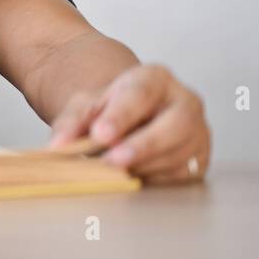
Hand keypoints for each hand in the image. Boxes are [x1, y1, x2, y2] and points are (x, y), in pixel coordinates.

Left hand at [47, 63, 210, 183]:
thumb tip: (59, 146)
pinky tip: (132, 179)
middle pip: (175, 123)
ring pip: (179, 153)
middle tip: (112, 160)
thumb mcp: (87, 106)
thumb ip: (72, 122)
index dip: (120, 115)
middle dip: (143, 145)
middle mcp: (184, 101)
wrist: (129, 119)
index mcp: (155, 78)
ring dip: (145, 166)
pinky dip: (155, 180)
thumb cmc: (110, 110)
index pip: (140, 93)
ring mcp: (197, 131)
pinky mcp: (199, 159)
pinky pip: (182, 174)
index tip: (99, 134)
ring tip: (112, 172)